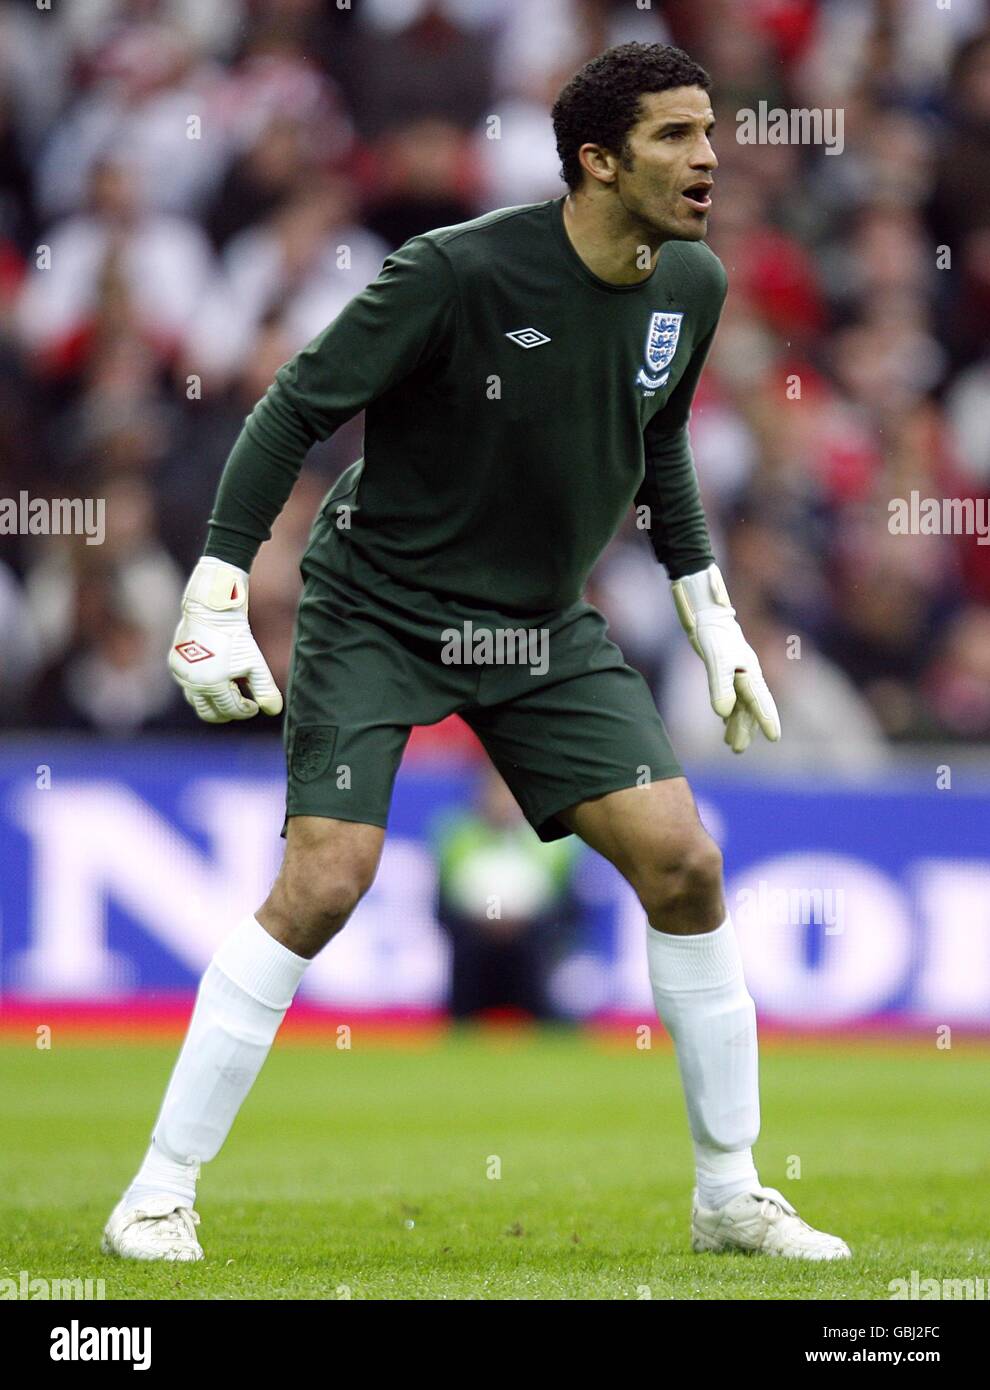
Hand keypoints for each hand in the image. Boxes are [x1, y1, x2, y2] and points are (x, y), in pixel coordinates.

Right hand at [168, 557, 282, 722]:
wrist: (212, 608)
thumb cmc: (236, 635)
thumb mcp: (255, 663)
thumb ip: (265, 689)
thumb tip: (274, 710)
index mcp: (212, 684)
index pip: (230, 710)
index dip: (245, 711)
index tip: (255, 705)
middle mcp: (192, 683)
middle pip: (209, 714)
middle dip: (227, 712)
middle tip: (242, 704)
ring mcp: (181, 674)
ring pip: (197, 701)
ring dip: (214, 701)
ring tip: (232, 689)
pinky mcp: (175, 664)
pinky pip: (189, 684)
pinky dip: (203, 687)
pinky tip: (219, 676)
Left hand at [671, 564, 779, 753]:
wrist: (706, 611)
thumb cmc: (713, 633)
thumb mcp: (715, 660)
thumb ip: (720, 686)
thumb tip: (723, 714)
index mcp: (750, 673)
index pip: (760, 702)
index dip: (767, 720)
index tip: (774, 738)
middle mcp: (747, 674)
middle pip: (749, 707)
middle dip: (746, 728)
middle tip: (738, 749)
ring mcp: (737, 672)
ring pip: (740, 704)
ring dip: (736, 723)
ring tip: (731, 744)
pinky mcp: (725, 669)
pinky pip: (731, 695)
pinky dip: (728, 710)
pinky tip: (724, 719)